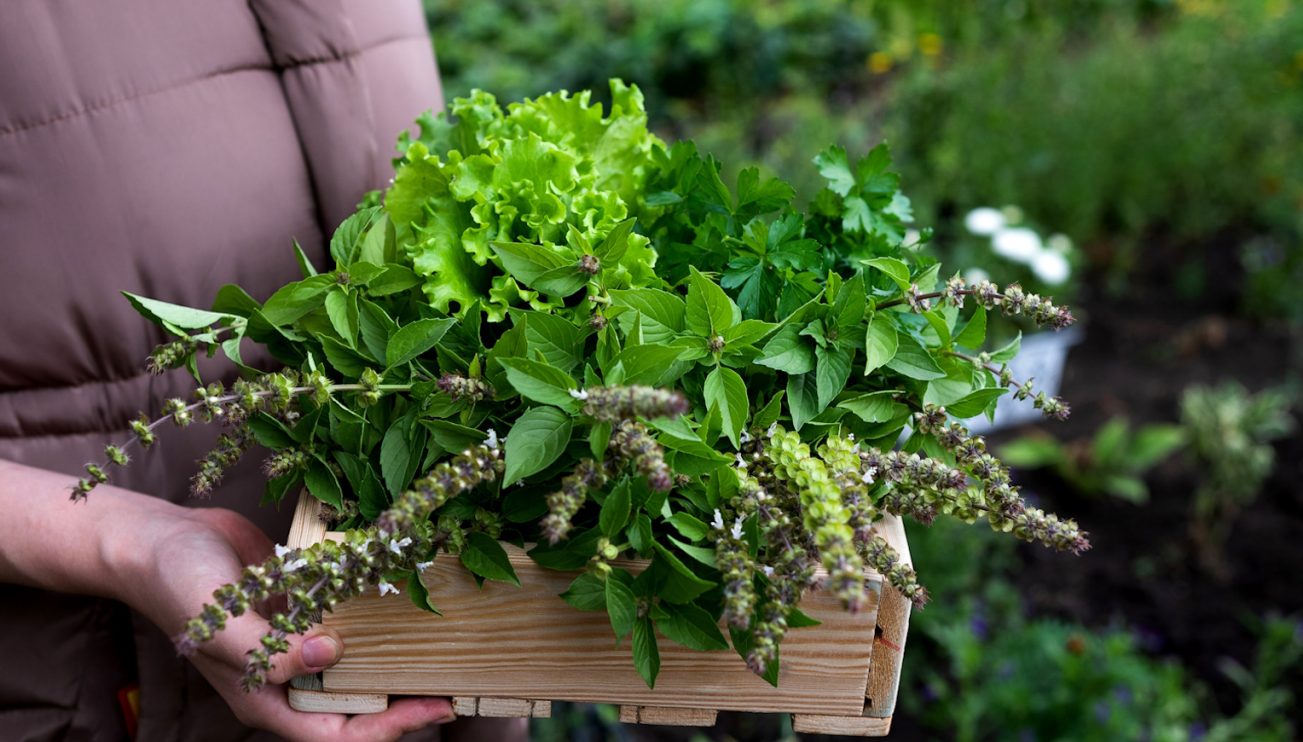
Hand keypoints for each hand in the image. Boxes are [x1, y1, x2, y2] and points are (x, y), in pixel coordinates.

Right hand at [120, 503, 455, 740]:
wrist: (159, 537)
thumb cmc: (178, 584)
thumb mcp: (219, 623)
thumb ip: (270, 651)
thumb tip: (331, 657)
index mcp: (262, 697)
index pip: (334, 733)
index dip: (386, 728)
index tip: (433, 708)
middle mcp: (283, 676)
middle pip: (353, 706)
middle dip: (400, 702)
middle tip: (451, 684)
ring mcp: (294, 642)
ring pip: (353, 667)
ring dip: (391, 663)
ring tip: (441, 650)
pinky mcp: (301, 608)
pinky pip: (344, 624)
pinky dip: (372, 621)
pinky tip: (407, 604)